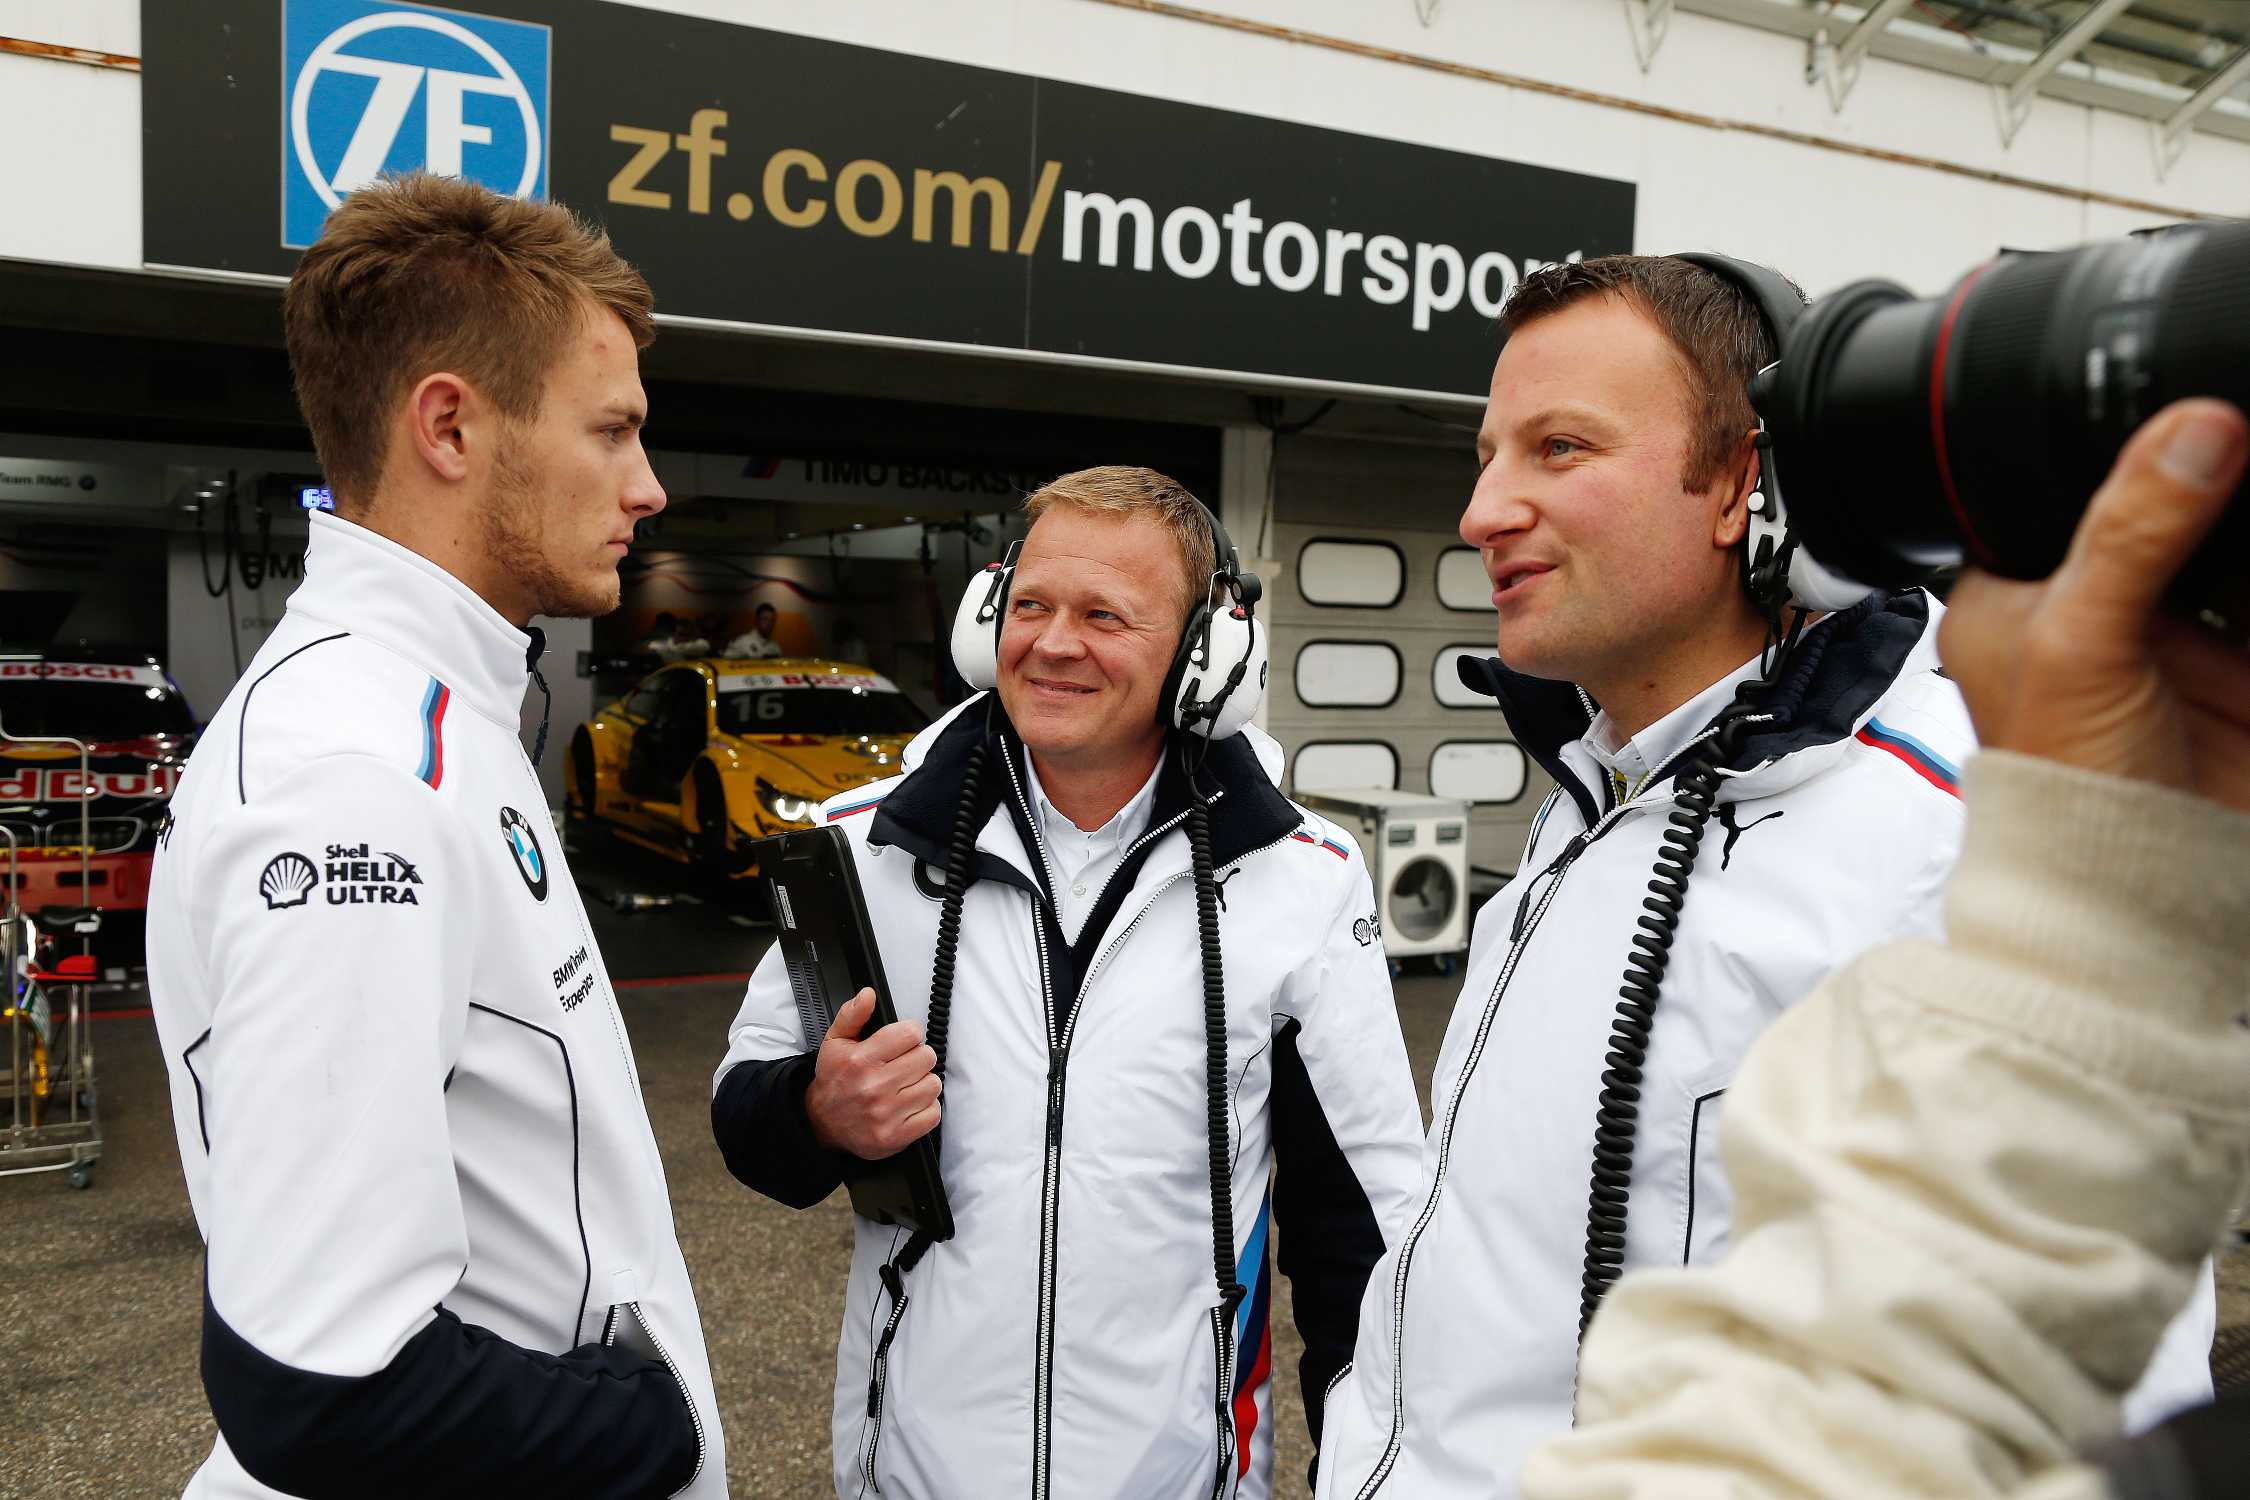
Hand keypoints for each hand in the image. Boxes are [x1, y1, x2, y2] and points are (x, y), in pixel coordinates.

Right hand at [804, 989, 940, 1159]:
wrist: (822, 1123)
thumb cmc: (834, 1081)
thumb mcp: (835, 1042)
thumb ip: (852, 1014)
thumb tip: (868, 995)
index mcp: (861, 1060)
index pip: (910, 1034)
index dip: (909, 1035)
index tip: (903, 1041)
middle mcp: (874, 1086)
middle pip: (926, 1057)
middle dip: (917, 1058)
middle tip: (903, 1064)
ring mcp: (886, 1113)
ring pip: (933, 1085)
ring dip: (923, 1083)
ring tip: (905, 1084)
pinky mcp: (896, 1135)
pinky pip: (932, 1113)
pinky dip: (925, 1108)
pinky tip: (908, 1104)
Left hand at [1941, 398, 2249, 813]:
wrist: (2143, 894)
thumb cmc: (2064, 795)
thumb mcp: (2082, 644)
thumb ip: (2132, 535)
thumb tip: (2192, 432)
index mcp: (2016, 589)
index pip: (2060, 479)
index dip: (2113, 432)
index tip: (2175, 379)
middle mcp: (2098, 600)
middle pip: (2161, 496)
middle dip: (2207, 458)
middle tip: (2240, 401)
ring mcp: (2177, 628)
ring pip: (2224, 533)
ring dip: (2248, 497)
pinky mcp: (2240, 659)